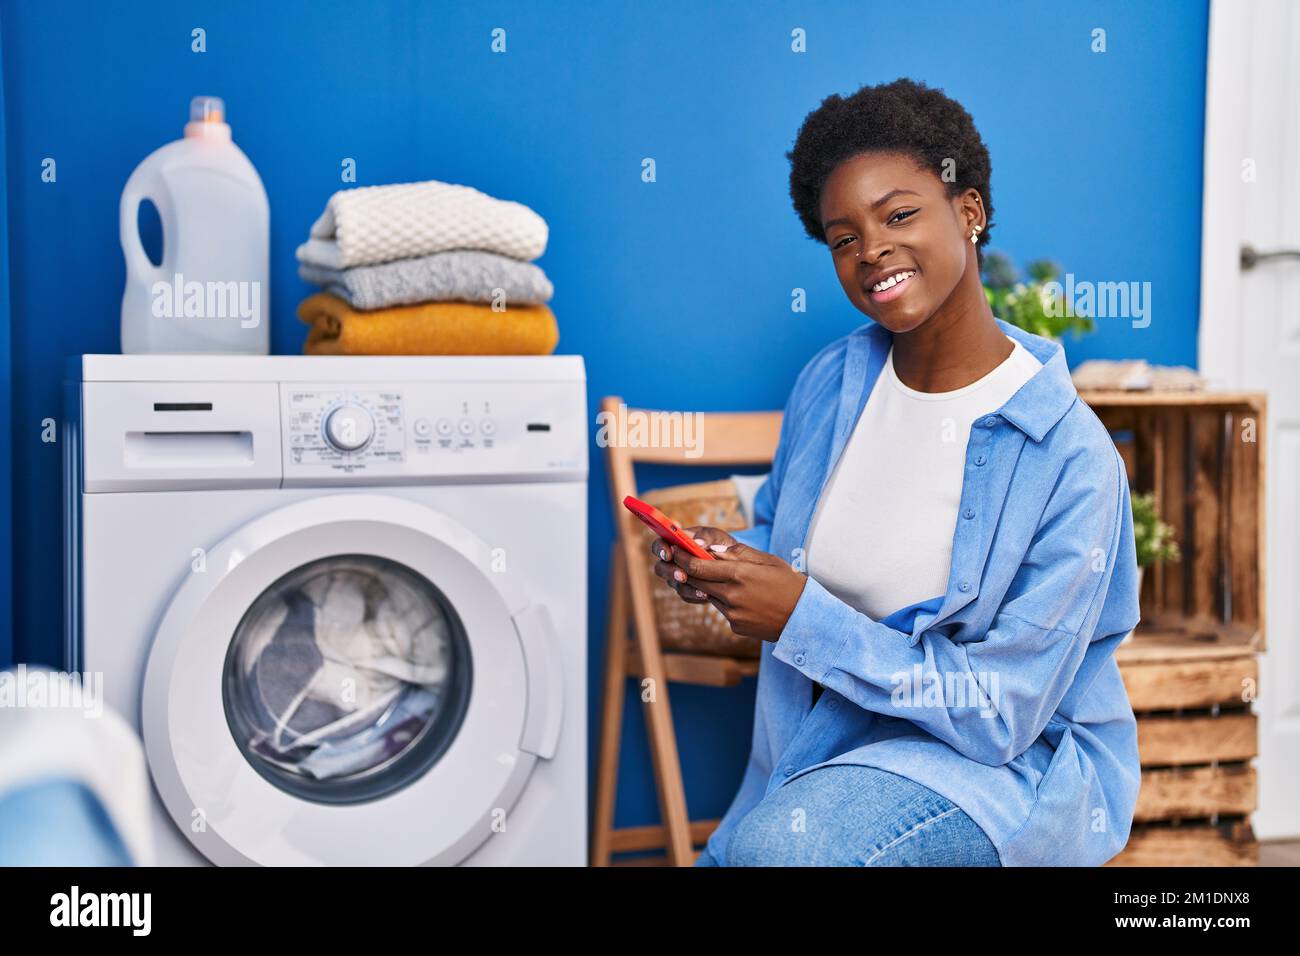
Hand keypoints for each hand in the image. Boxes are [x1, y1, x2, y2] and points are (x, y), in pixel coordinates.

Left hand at [650, 525, 807, 641]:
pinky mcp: (736, 626)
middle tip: (680, 562)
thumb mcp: (766, 561)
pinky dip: (725, 601)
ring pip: (709, 595)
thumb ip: (738, 554)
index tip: (675, 550)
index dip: (683, 558)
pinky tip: (743, 599)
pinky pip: (722, 610)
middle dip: (686, 570)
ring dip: (707, 586)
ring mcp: (733, 613)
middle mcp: (732, 594)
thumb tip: (712, 548)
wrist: (805, 617)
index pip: (698, 565)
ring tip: (721, 578)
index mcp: (739, 574)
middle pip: (696, 581)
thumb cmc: (788, 583)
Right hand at [650, 526, 736, 605]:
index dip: (660, 549)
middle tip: (682, 575)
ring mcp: (677, 577)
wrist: (731, 561)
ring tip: (699, 587)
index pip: (658, 545)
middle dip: (670, 572)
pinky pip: (686, 595)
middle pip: (660, 568)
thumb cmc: (718, 543)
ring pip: (673, 583)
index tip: (669, 554)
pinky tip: (706, 594)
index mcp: (673, 543)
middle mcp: (671, 562)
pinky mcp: (687, 590)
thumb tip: (698, 542)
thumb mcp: (715, 536)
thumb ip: (706, 537)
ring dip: (685, 586)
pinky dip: (695, 594)